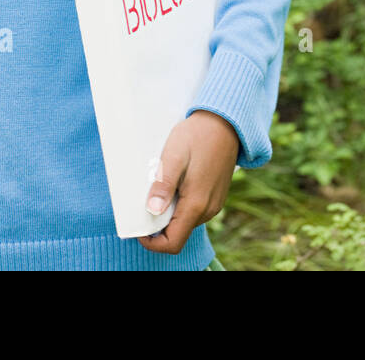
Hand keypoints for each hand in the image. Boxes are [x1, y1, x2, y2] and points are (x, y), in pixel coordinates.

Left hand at [136, 110, 240, 255]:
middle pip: (178, 234)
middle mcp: (208, 209)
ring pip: (185, 222)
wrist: (225, 122)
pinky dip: (180, 204)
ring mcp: (213, 203)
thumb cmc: (197, 136)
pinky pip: (194, 211)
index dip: (152, 242)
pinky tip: (174, 183)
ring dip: (169, 213)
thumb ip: (163, 184)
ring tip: (160, 187)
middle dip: (158, 226)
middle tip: (145, 200)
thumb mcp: (174, 156)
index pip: (173, 243)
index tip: (139, 228)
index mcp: (196, 204)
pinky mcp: (215, 196)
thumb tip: (152, 210)